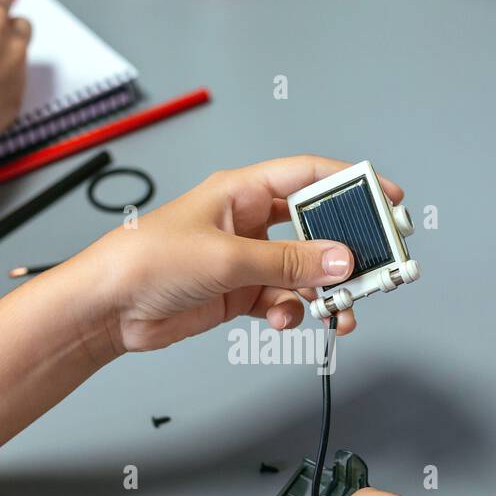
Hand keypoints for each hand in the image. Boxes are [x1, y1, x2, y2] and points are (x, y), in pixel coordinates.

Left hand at [74, 156, 402, 355]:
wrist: (108, 308)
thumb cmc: (146, 260)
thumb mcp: (227, 257)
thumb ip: (289, 261)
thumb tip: (341, 259)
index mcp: (243, 191)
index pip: (310, 177)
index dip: (351, 184)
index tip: (387, 200)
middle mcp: (248, 221)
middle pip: (315, 228)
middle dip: (346, 249)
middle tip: (377, 267)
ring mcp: (245, 259)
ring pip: (304, 270)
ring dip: (324, 290)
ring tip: (340, 309)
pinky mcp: (239, 293)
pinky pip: (283, 298)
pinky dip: (293, 310)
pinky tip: (289, 318)